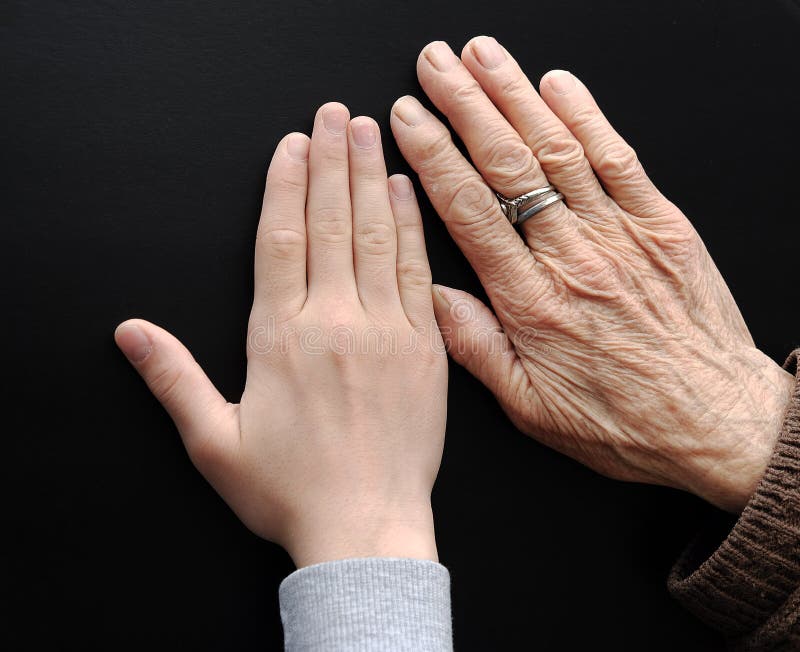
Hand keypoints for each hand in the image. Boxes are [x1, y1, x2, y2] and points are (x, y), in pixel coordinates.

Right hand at [115, 103, 446, 565]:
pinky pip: (416, 272)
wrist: (366, 529)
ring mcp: (385, 329)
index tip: (292, 143)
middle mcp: (334, 320)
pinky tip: (406, 193)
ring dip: (370, 177)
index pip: (281, 238)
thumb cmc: (290, 491)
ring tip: (370, 131)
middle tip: (334, 114)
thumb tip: (131, 333)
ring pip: (375, 236)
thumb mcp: (213, 441)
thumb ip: (172, 379)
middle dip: (330, 160)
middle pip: (331, 222)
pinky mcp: (424, 347)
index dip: (286, 184)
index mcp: (280, 337)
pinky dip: (410, 226)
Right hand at [390, 37, 792, 511]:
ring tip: (481, 56)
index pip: (471, 210)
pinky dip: (589, 116)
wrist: (716, 425)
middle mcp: (573, 259)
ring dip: (516, 95)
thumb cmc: (624, 422)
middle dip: (465, 106)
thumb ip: (476, 348)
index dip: (435, 156)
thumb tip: (431, 296)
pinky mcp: (663, 227)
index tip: (409, 118)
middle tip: (434, 65)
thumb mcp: (532, 408)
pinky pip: (621, 160)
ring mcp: (621, 236)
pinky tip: (558, 84)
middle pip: (509, 165)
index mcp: (532, 303)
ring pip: (559, 150)